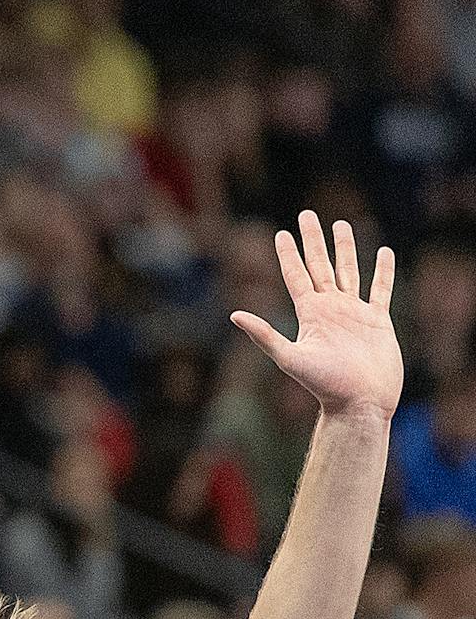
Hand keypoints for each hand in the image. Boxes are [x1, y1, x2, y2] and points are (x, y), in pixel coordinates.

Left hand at [231, 211, 401, 418]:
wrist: (359, 403)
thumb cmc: (324, 385)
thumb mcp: (289, 357)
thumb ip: (264, 335)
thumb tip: (234, 315)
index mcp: (310, 313)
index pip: (296, 275)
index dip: (289, 254)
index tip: (281, 233)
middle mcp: (330, 308)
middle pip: (320, 265)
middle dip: (314, 240)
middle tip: (308, 214)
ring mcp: (354, 312)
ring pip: (349, 271)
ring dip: (345, 249)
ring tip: (341, 225)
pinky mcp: (378, 321)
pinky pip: (380, 289)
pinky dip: (382, 271)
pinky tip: (383, 252)